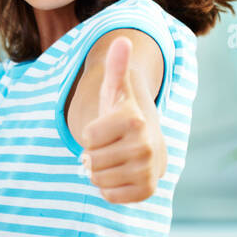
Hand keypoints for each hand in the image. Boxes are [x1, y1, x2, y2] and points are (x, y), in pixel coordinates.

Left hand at [82, 37, 164, 203]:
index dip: (90, 134)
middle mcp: (146, 146)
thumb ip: (115, 67)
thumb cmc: (122, 114)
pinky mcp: (147, 191)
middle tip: (108, 146)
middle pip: (91, 160)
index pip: (88, 137)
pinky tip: (119, 174)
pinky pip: (110, 196)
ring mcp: (148, 170)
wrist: (147, 142)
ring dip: (99, 171)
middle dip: (93, 154)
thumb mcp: (115, 90)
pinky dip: (108, 188)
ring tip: (113, 158)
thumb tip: (120, 40)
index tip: (105, 128)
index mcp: (135, 120)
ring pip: (98, 179)